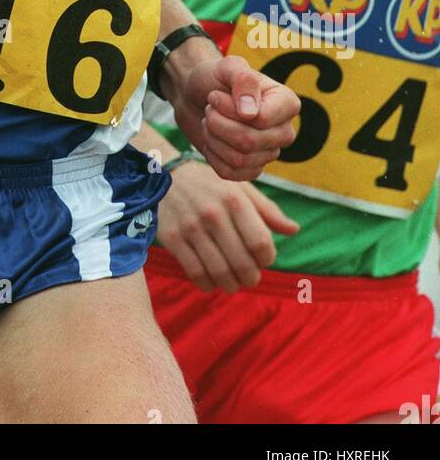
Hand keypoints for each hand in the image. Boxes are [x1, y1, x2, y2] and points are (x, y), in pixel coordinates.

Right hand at [155, 161, 298, 291]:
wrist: (165, 174)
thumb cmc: (210, 184)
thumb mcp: (240, 188)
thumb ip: (268, 210)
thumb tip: (294, 230)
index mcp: (234, 200)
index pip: (261, 243)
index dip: (267, 258)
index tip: (264, 259)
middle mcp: (213, 214)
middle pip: (242, 263)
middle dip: (251, 277)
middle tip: (250, 277)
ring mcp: (191, 227)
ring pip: (219, 272)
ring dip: (232, 285)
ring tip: (234, 282)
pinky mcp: (173, 238)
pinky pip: (196, 273)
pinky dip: (208, 284)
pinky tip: (212, 280)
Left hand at [171, 54, 299, 180]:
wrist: (195, 97)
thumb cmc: (214, 79)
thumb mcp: (227, 67)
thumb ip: (244, 81)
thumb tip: (252, 114)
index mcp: (287, 103)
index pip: (262, 120)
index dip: (230, 110)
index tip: (215, 95)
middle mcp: (284, 131)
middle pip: (249, 142)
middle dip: (218, 124)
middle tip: (209, 109)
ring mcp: (269, 153)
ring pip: (239, 160)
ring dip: (213, 138)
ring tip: (209, 122)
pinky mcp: (251, 169)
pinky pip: (231, 173)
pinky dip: (212, 156)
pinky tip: (211, 139)